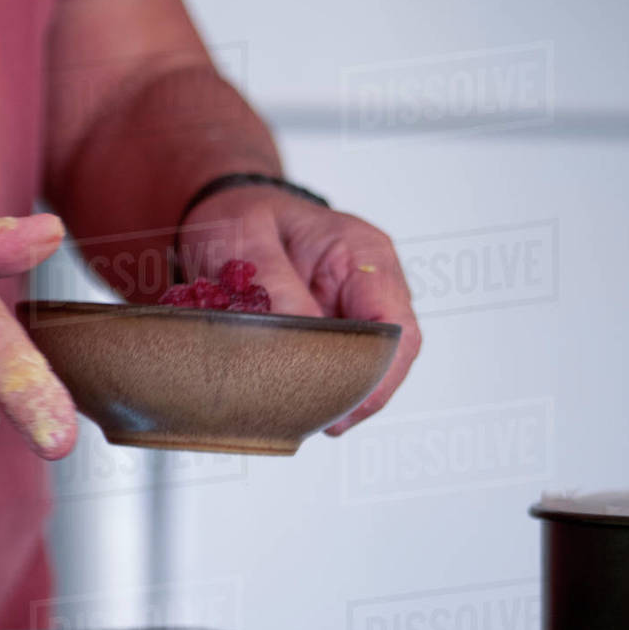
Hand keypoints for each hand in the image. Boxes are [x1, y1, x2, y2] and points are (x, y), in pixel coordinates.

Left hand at [179, 185, 420, 434]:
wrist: (232, 210)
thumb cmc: (243, 216)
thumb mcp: (246, 241)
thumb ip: (274, 287)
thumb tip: (296, 343)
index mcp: (362, 253)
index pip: (396, 328)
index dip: (378, 376)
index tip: (344, 408)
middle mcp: (370, 283)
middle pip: (390, 356)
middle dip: (358, 394)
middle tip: (316, 418)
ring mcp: (355, 307)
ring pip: (368, 366)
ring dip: (339, 392)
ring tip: (302, 411)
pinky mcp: (335, 326)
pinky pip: (340, 364)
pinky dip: (321, 383)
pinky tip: (295, 396)